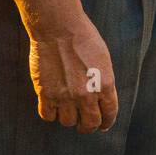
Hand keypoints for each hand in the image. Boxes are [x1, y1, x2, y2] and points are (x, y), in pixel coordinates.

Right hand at [27, 14, 118, 134]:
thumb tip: (101, 100)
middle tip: (84, 125)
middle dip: (88, 126)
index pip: (109, 114)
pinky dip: (51, 113)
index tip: (103, 125)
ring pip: (68, 122)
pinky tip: (52, 105)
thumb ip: (103, 82)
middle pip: (89, 124)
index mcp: (105, 85)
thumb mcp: (103, 60)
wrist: (58, 28)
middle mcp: (86, 94)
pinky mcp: (46, 94)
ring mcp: (65, 96)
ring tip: (66, 109)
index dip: (106, 122)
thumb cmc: (82, 38)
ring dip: (68, 118)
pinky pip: (48, 116)